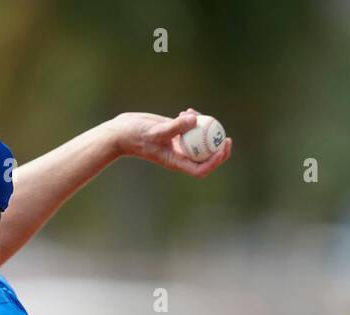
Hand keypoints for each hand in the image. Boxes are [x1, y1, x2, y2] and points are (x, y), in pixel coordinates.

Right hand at [107, 108, 231, 178]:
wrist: (122, 132)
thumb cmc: (136, 135)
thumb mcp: (156, 131)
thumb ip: (175, 127)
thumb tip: (195, 119)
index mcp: (176, 162)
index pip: (201, 169)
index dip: (215, 162)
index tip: (222, 149)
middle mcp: (180, 155)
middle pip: (206, 157)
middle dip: (219, 149)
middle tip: (227, 137)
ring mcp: (178, 144)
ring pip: (200, 140)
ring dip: (204, 128)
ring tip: (194, 113)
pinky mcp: (176, 132)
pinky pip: (191, 128)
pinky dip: (193, 119)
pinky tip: (187, 110)